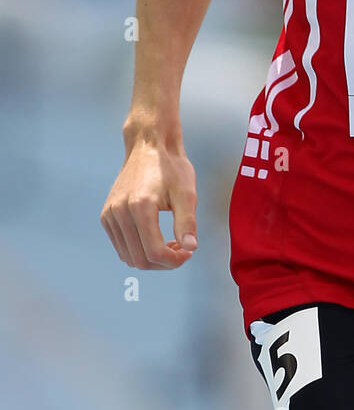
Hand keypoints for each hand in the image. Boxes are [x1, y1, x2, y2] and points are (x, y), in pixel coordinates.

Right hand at [101, 138, 197, 269]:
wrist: (149, 146)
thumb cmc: (172, 167)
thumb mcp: (187, 193)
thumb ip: (187, 222)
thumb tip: (191, 248)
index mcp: (140, 206)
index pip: (154, 252)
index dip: (174, 260)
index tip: (189, 252)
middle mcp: (119, 212)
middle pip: (140, 259)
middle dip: (164, 263)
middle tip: (183, 251)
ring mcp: (110, 214)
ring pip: (128, 257)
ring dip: (152, 259)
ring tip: (171, 244)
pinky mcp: (107, 215)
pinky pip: (122, 246)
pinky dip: (139, 250)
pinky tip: (157, 239)